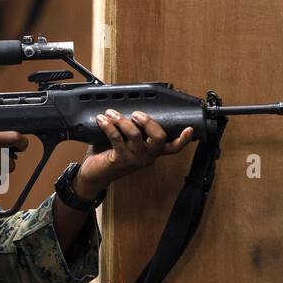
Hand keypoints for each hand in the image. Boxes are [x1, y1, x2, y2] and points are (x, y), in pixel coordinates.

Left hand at [76, 109, 194, 196]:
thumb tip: (128, 106)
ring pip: (135, 134)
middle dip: (148, 121)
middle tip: (136, 114)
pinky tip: (102, 120)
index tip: (189, 129)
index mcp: (151, 153)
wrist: (93, 175)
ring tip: (111, 113)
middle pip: (159, 137)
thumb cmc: (108, 156)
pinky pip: (116, 137)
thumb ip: (132, 129)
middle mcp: (147, 157)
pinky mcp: (121, 160)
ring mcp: (135, 160)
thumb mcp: (125, 142)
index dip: (183, 140)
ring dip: (122, 120)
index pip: (172, 148)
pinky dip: (108, 125)